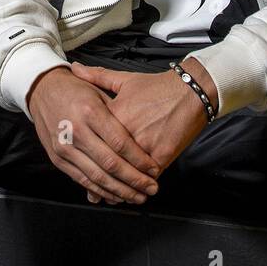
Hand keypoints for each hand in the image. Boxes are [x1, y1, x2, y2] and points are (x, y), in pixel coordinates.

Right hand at [25, 66, 163, 204]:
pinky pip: (81, 179)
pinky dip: (100, 190)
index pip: (120, 143)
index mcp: (90, 112)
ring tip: (138, 197)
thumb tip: (142, 140)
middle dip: (134, 180)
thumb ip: (119, 116)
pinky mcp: (57, 158)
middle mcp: (76, 131)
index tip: (154, 169)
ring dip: (120, 191)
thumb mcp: (99, 93)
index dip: (140, 160)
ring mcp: (65, 147)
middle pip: (111, 163)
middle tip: (151, 188)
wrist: (42, 89)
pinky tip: (115, 195)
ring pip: (97, 176)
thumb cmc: (75, 89)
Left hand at [70, 58, 217, 204]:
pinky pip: (146, 177)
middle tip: (97, 193)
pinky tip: (137, 193)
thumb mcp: (124, 79)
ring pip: (125, 174)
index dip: (86, 157)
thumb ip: (96, 76)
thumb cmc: (157, 86)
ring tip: (115, 197)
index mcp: (111, 115)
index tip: (82, 166)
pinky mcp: (160, 156)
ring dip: (120, 188)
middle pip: (105, 162)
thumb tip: (75, 68)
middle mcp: (125, 133)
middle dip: (100, 179)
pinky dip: (141, 186)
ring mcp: (143, 146)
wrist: (191, 91)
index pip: (92, 141)